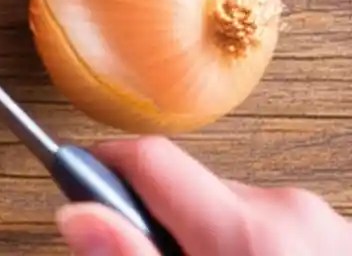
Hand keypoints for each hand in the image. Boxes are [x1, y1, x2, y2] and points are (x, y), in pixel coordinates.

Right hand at [56, 136, 351, 254]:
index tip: (80, 192)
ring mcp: (329, 224)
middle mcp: (290, 211)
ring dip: (211, 239)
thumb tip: (77, 215)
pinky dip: (256, 249)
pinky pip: (279, 227)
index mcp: (246, 231)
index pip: (147, 157)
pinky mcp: (344, 236)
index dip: (101, 168)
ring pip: (234, 210)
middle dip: (164, 223)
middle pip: (189, 187)